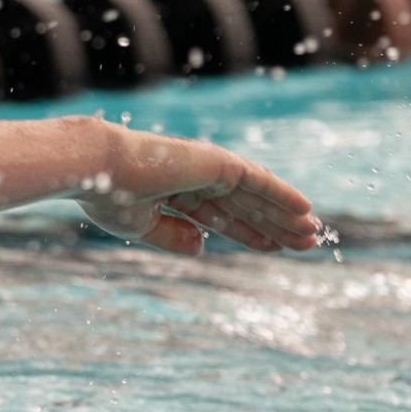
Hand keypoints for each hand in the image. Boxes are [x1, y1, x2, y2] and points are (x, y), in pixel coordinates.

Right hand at [76, 126, 319, 255]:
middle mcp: (197, 177)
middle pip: (246, 207)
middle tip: (306, 243)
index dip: (248, 232)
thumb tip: (202, 248)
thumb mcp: (142, 226)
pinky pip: (259, 182)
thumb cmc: (109, 197)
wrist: (98, 169)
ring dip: (286, 215)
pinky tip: (306, 209)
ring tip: (312, 235)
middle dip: (275, 225)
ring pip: (257, 196)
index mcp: (177, 192)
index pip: (221, 216)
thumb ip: (172, 236)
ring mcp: (210, 168)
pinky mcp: (219, 163)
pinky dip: (283, 194)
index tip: (273, 247)